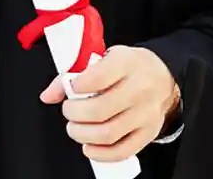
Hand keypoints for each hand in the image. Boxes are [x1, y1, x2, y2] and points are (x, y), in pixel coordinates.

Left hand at [39, 46, 180, 163]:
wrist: (164, 76)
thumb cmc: (129, 66)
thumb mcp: (104, 57)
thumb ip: (74, 73)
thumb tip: (48, 96)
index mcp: (126, 64)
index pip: (97, 78)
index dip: (76, 85)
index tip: (70, 87)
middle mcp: (138, 89)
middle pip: (99, 110)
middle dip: (74, 114)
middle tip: (69, 111)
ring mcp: (145, 114)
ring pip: (108, 133)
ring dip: (82, 134)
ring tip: (75, 127)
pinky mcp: (147, 133)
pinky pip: (122, 151)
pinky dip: (100, 154)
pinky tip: (89, 146)